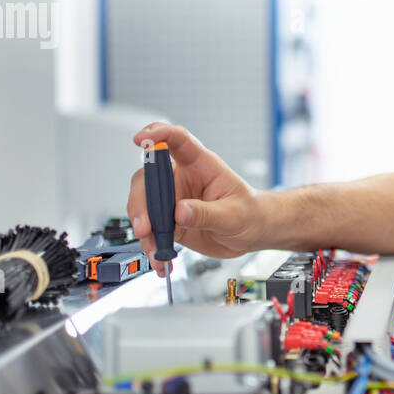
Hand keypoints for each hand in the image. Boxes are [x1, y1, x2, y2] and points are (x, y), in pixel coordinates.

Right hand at [126, 123, 262, 271]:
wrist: (253, 233)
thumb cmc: (250, 213)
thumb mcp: (234, 214)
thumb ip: (208, 213)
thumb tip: (180, 212)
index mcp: (201, 164)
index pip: (177, 140)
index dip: (157, 134)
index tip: (140, 138)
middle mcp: (182, 179)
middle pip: (148, 179)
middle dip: (141, 203)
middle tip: (145, 227)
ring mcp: (173, 200)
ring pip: (144, 206)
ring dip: (144, 229)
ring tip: (157, 250)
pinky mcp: (170, 221)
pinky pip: (152, 231)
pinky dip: (152, 247)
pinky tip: (160, 260)